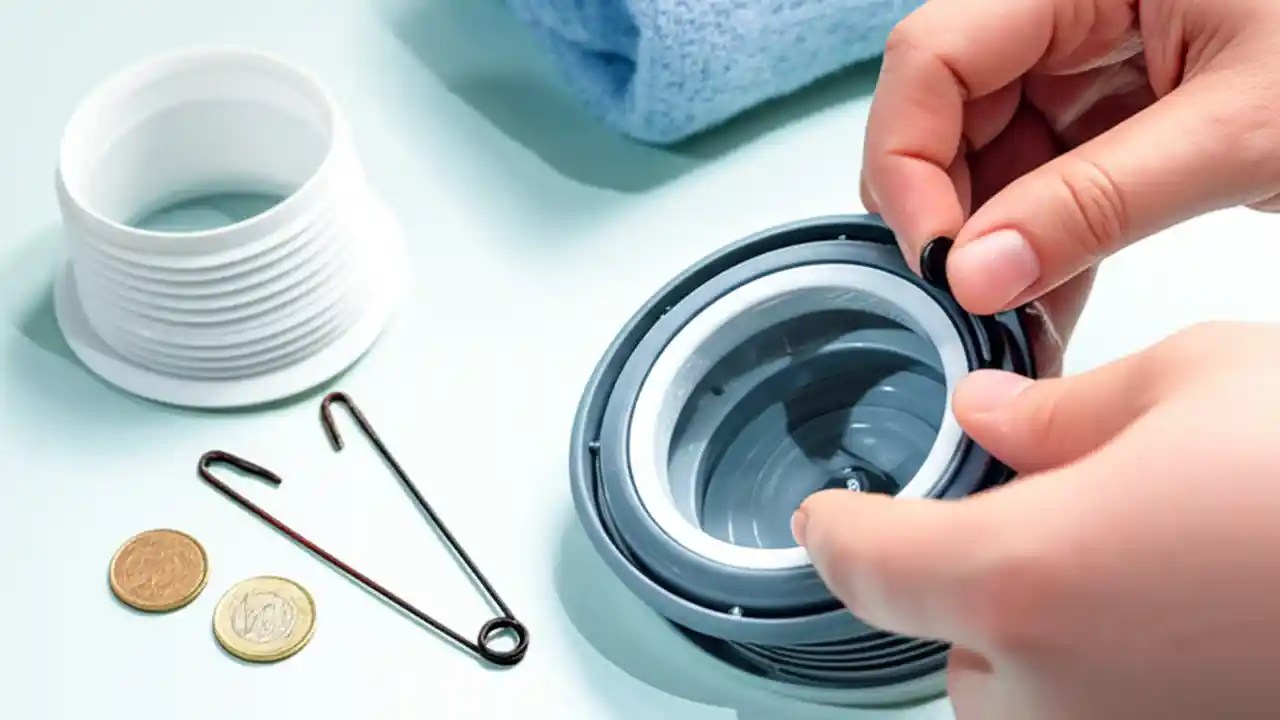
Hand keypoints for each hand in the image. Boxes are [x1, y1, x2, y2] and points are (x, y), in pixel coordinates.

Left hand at [792, 321, 1279, 718]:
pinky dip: (1122, 668)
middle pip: (954, 642)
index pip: (870, 567)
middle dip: (982, 579)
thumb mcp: (1198, 386)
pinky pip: (1108, 710)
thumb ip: (1063, 412)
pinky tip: (1190, 605)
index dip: (836, 536)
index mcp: (1026, 582)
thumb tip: (992, 416)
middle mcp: (1060, 697)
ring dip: (1054, 633)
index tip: (820, 520)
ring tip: (1150, 559)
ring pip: (1033, 692)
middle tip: (1065, 514)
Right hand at [861, 0, 1279, 374]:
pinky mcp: (1113, 99)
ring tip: (1016, 325)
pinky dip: (1041, 241)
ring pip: (987, 151)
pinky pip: (1043, 172)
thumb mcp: (1243, 129)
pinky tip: (1047, 305)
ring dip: (994, 243)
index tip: (938, 261)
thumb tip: (974, 276)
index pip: (933, 57)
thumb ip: (1095, 202)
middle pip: (947, 108)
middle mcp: (1066, 2)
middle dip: (949, 213)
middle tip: (970, 304)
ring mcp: (1086, 51)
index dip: (909, 161)